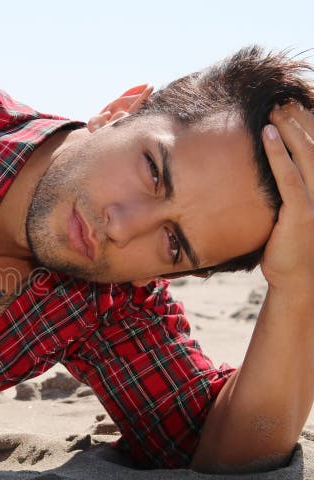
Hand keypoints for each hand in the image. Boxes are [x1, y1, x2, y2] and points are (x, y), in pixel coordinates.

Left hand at [260, 102, 313, 291]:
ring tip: (273, 109)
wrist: (299, 281)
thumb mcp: (293, 213)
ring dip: (290, 129)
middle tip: (281, 100)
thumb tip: (270, 169)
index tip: (294, 106)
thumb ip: (288, 189)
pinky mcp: (302, 214)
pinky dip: (278, 154)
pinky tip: (267, 135)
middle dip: (301, 120)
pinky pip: (289, 178)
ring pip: (306, 156)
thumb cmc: (291, 246)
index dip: (310, 126)